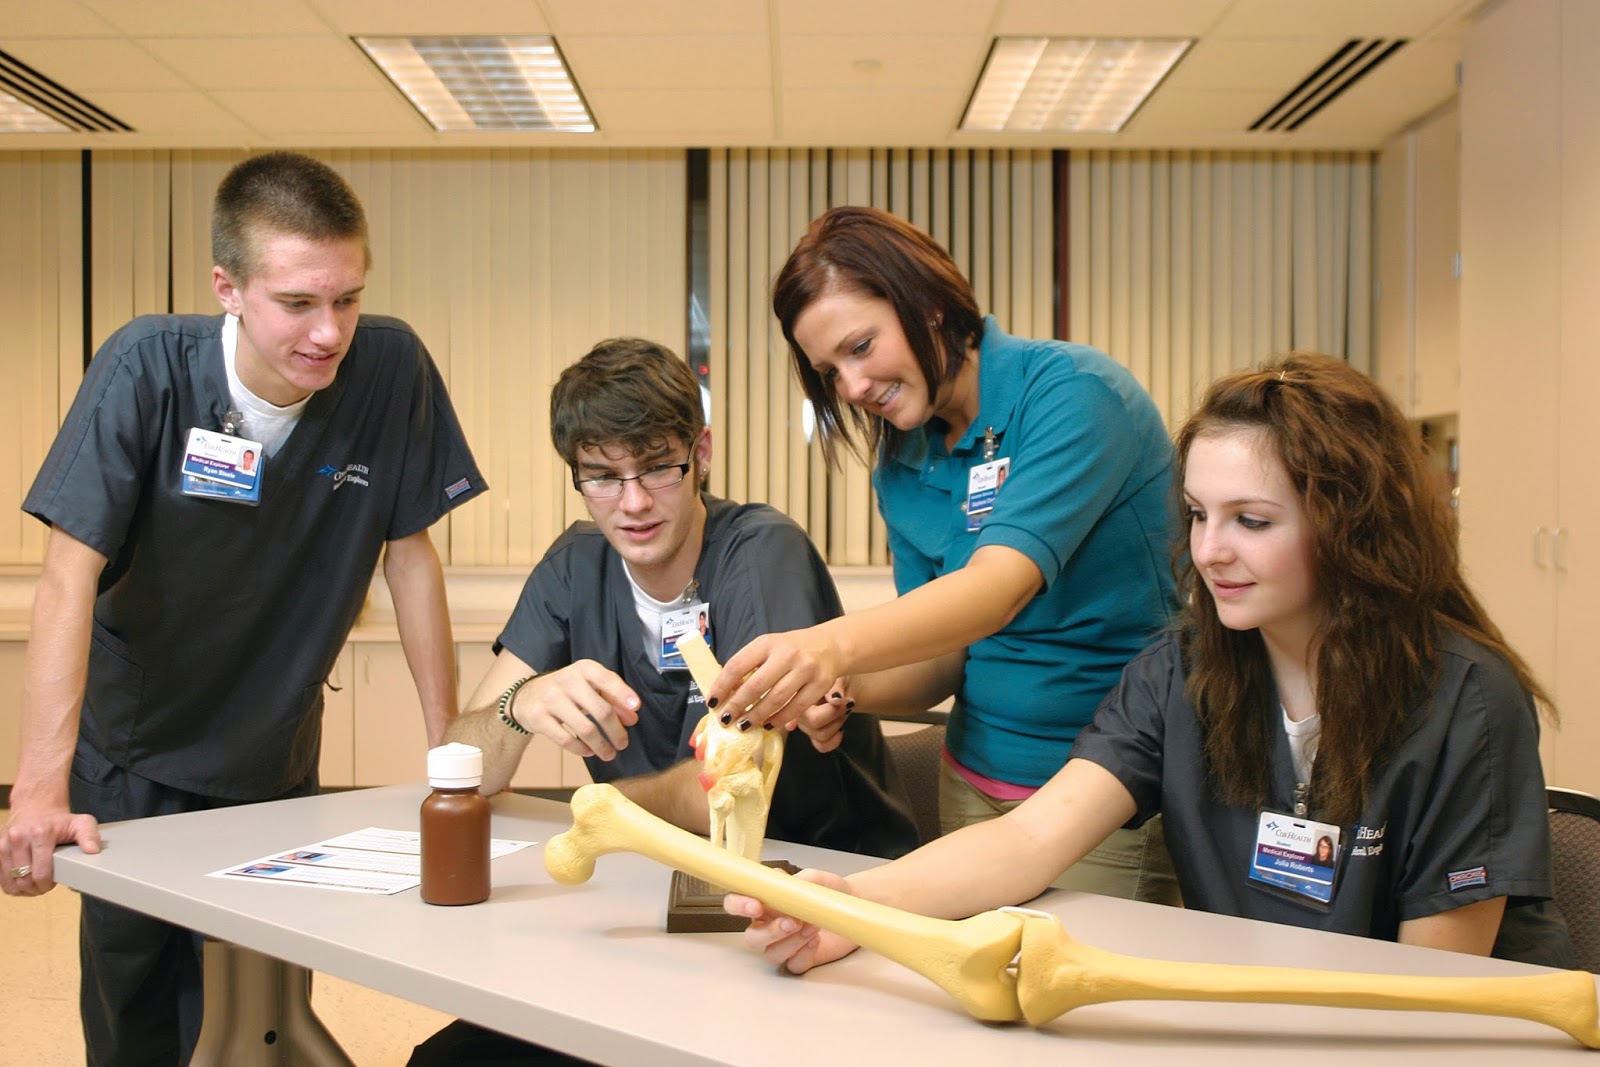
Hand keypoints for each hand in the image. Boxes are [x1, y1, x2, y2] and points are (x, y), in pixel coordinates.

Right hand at [0, 801, 101, 896]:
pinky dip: (9, 884)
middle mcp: (18, 838)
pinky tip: (20, 881)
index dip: (47, 885)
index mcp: (40, 834)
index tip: (52, 884)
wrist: (35, 806)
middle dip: (35, 889)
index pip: (40, 873)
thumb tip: (93, 851)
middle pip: (23, 880)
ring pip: (8, 882)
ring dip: (21, 889)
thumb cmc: (59, 819)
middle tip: (44, 887)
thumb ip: (89, 836)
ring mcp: (3, 843)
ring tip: (33, 885)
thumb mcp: (81, 823)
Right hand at [509, 661, 640, 759]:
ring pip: (585, 729)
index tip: (636, 708)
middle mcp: (567, 680)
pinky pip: (566, 739)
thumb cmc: (567, 691)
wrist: (526, 696)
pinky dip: (582, 749)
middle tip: (623, 743)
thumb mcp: (587, 685)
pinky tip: (589, 752)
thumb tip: (632, 717)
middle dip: (616, 731)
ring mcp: (551, 699)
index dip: (623, 694)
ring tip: (609, 754)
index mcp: (583, 669)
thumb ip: (611, 697)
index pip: (607, 679)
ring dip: (602, 746)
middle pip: (601, 710)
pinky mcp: (539, 717)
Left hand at [710, 629, 839, 731]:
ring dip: (757, 716)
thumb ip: (750, 666)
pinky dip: (780, 719)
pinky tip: (768, 724)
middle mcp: (786, 654)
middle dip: (737, 706)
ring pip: (776, 699)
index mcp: (767, 643)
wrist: (831, 645)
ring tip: (744, 726)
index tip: (712, 702)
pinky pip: (796, 707)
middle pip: (755, 686)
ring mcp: (805, 669)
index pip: (737, 665)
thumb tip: (726, 694)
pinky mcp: (820, 684)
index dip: (722, 686)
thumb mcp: (769, 648)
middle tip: (725, 720)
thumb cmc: (793, 650)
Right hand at [725, 868, 860, 973]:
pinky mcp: (800, 959)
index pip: (735, 904)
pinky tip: (816, 941)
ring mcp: (783, 944)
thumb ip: (798, 882)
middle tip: (792, 921)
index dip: (739, 906)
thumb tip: (785, 887)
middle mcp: (768, 925)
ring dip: (791, 942)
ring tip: (812, 926)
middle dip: (770, 931)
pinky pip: (793, 965)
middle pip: (752, 937)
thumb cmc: (828, 889)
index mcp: (763, 902)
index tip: (756, 905)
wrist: (853, 902)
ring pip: (771, 954)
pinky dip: (804, 955)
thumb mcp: (815, 878)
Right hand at [795, 678, 853, 753]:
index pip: (800, 704)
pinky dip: (834, 740)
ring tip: (844, 709)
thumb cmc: (837, 678)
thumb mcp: (838, 676)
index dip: (822, 706)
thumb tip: (835, 699)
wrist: (843, 687)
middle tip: (846, 702)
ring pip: (819, 734)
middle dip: (834, 713)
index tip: (840, 699)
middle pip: (812, 721)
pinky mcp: (814, 736)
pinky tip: (841, 730)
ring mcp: (804, 725)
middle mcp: (795, 710)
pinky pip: (821, 746)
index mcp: (797, 692)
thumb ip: (836, 687)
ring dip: (838, 723)